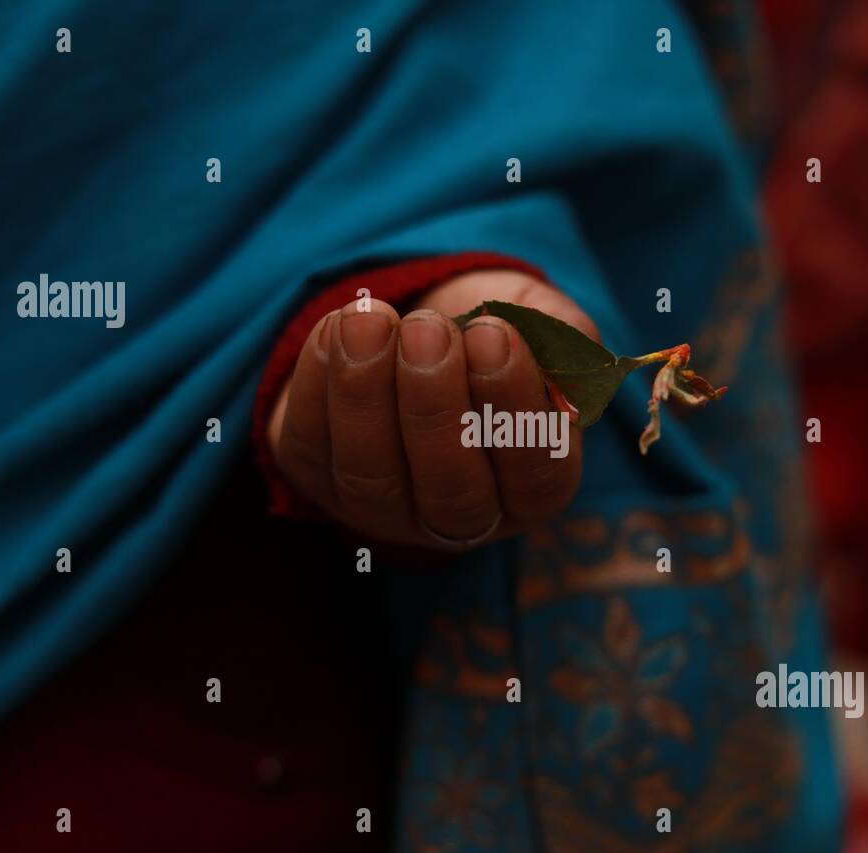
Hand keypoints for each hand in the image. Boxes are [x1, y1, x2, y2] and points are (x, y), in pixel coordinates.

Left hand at [267, 269, 599, 549]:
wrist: (415, 324)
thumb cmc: (490, 332)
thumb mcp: (537, 320)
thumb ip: (557, 329)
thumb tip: (534, 336)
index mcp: (532, 487)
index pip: (536, 474)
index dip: (514, 408)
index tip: (495, 334)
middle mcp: (460, 517)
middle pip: (451, 493)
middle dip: (436, 406)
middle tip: (430, 330)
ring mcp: (384, 509)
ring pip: (371, 475)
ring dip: (367, 392)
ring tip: (372, 320)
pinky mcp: (318, 481)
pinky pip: (310, 445)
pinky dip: (319, 380)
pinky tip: (340, 326)